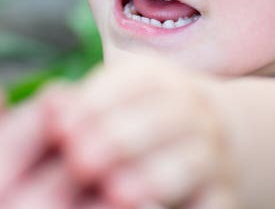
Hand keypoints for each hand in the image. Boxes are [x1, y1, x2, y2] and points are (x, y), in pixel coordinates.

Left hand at [45, 55, 236, 208]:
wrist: (212, 142)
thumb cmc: (135, 122)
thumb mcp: (112, 100)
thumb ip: (81, 104)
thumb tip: (48, 102)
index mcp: (161, 79)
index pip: (134, 83)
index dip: (96, 104)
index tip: (59, 129)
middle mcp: (194, 110)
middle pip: (163, 117)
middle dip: (119, 138)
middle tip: (79, 161)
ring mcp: (215, 152)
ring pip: (192, 160)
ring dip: (154, 175)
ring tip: (115, 192)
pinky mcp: (226, 193)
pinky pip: (212, 201)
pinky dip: (189, 207)